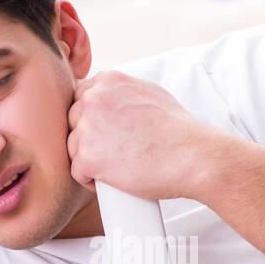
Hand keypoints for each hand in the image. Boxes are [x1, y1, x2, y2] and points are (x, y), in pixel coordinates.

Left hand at [66, 70, 212, 201]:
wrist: (192, 156)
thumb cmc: (178, 130)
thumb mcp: (149, 93)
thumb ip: (122, 92)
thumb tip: (108, 98)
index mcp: (107, 82)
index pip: (80, 98)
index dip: (90, 119)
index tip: (104, 134)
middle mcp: (93, 99)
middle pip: (72, 122)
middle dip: (87, 139)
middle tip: (109, 154)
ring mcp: (88, 128)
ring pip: (72, 148)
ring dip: (87, 160)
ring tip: (111, 169)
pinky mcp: (88, 157)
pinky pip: (76, 171)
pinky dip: (89, 180)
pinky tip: (106, 182)